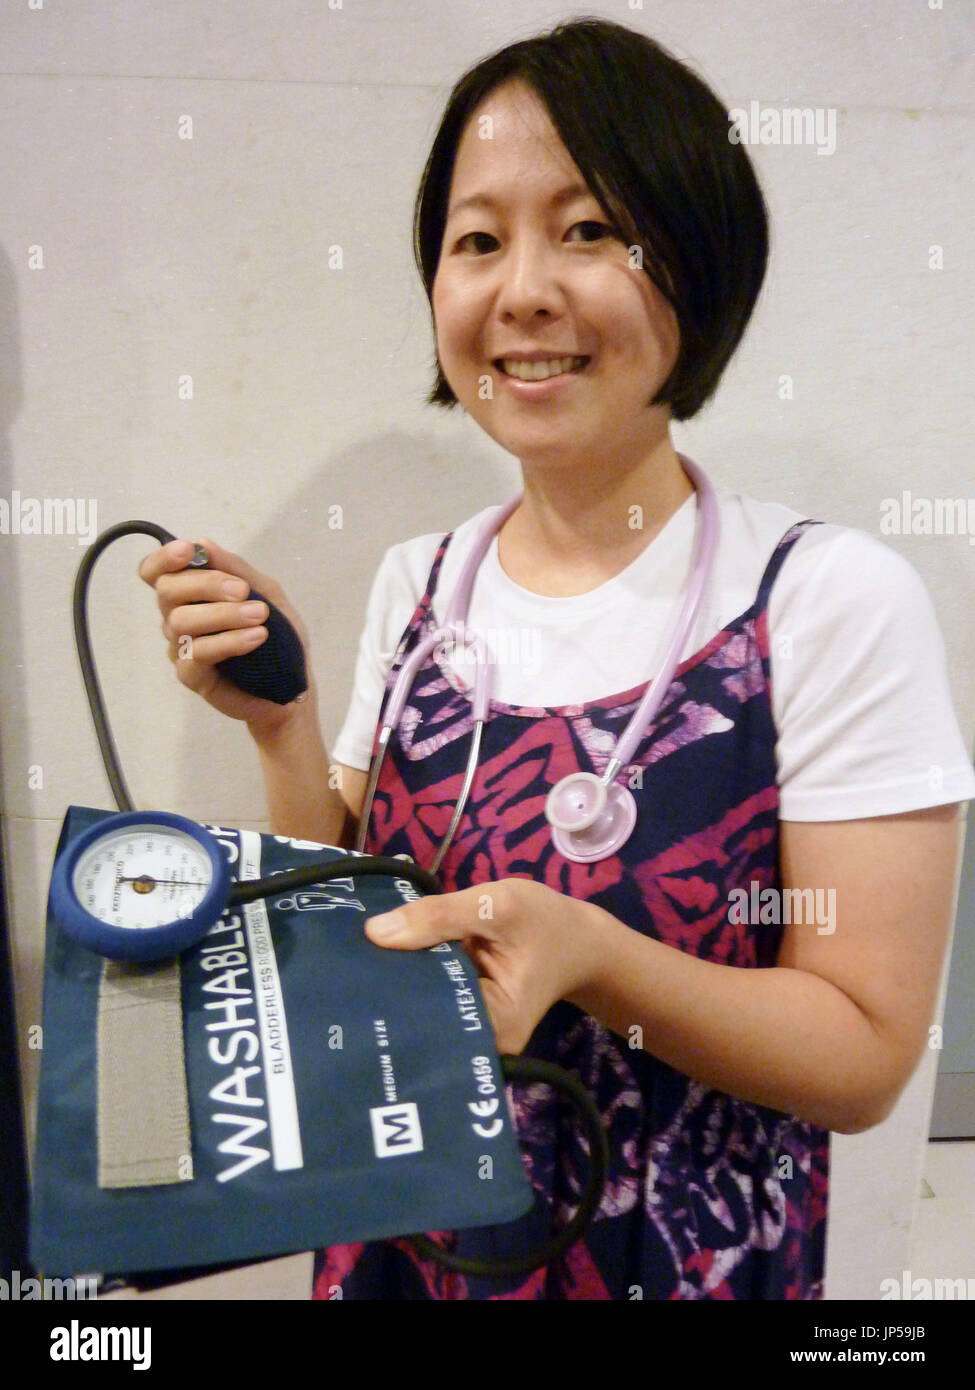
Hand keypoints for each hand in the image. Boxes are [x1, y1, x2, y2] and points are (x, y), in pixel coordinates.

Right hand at [138, 536, 313, 738]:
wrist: (293, 685)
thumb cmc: (277, 636)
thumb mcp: (266, 593)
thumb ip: (237, 570)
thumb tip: (205, 544)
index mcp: (189, 594)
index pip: (155, 572)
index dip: (163, 558)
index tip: (190, 550)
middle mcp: (176, 618)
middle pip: (167, 590)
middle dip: (206, 584)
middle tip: (243, 591)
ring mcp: (180, 648)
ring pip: (182, 621)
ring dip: (224, 614)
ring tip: (260, 616)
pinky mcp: (190, 676)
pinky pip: (197, 653)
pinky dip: (229, 641)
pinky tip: (257, 637)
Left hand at [365, 878, 603, 1053]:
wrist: (579, 940)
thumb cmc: (546, 923)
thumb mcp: (497, 906)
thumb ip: (438, 916)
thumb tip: (374, 933)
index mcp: (494, 1028)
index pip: (426, 1012)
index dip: (390, 985)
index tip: (353, 964)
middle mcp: (479, 1045)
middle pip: (419, 1015)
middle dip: (389, 983)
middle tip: (348, 957)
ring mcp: (470, 1034)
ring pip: (420, 1006)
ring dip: (397, 978)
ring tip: (357, 958)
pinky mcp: (464, 1017)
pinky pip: (429, 997)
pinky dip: (413, 976)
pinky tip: (386, 959)